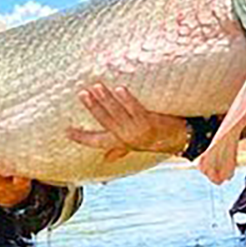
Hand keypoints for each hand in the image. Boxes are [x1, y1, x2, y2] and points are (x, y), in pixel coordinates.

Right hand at [67, 84, 188, 160]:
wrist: (179, 139)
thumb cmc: (155, 139)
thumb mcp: (136, 145)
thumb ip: (120, 149)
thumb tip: (106, 159)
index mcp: (120, 143)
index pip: (96, 142)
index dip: (81, 138)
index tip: (66, 131)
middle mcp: (127, 138)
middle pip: (105, 122)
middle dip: (93, 108)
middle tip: (82, 94)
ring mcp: (138, 131)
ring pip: (117, 114)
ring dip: (106, 100)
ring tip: (96, 86)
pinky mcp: (149, 123)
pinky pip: (135, 109)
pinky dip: (127, 100)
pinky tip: (119, 89)